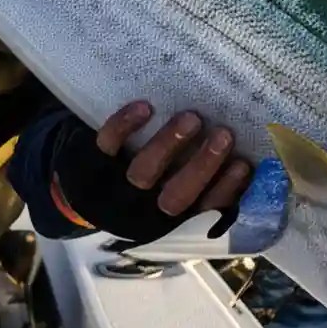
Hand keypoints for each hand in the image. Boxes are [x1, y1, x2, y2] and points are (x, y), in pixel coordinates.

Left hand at [95, 100, 251, 215]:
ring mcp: (114, 187)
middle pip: (175, 195)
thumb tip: (250, 165)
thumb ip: (201, 191)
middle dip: (202, 166)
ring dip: (169, 145)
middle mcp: (142, 210)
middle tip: (224, 135)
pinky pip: (106, 145)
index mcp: (167, 220)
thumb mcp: (165, 203)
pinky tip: (144, 107)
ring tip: (192, 118)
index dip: (225, 190)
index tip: (245, 164)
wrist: (76, 194)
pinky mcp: (90, 163)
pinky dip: (124, 126)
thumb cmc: (139, 193)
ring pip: (143, 171)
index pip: (201, 210)